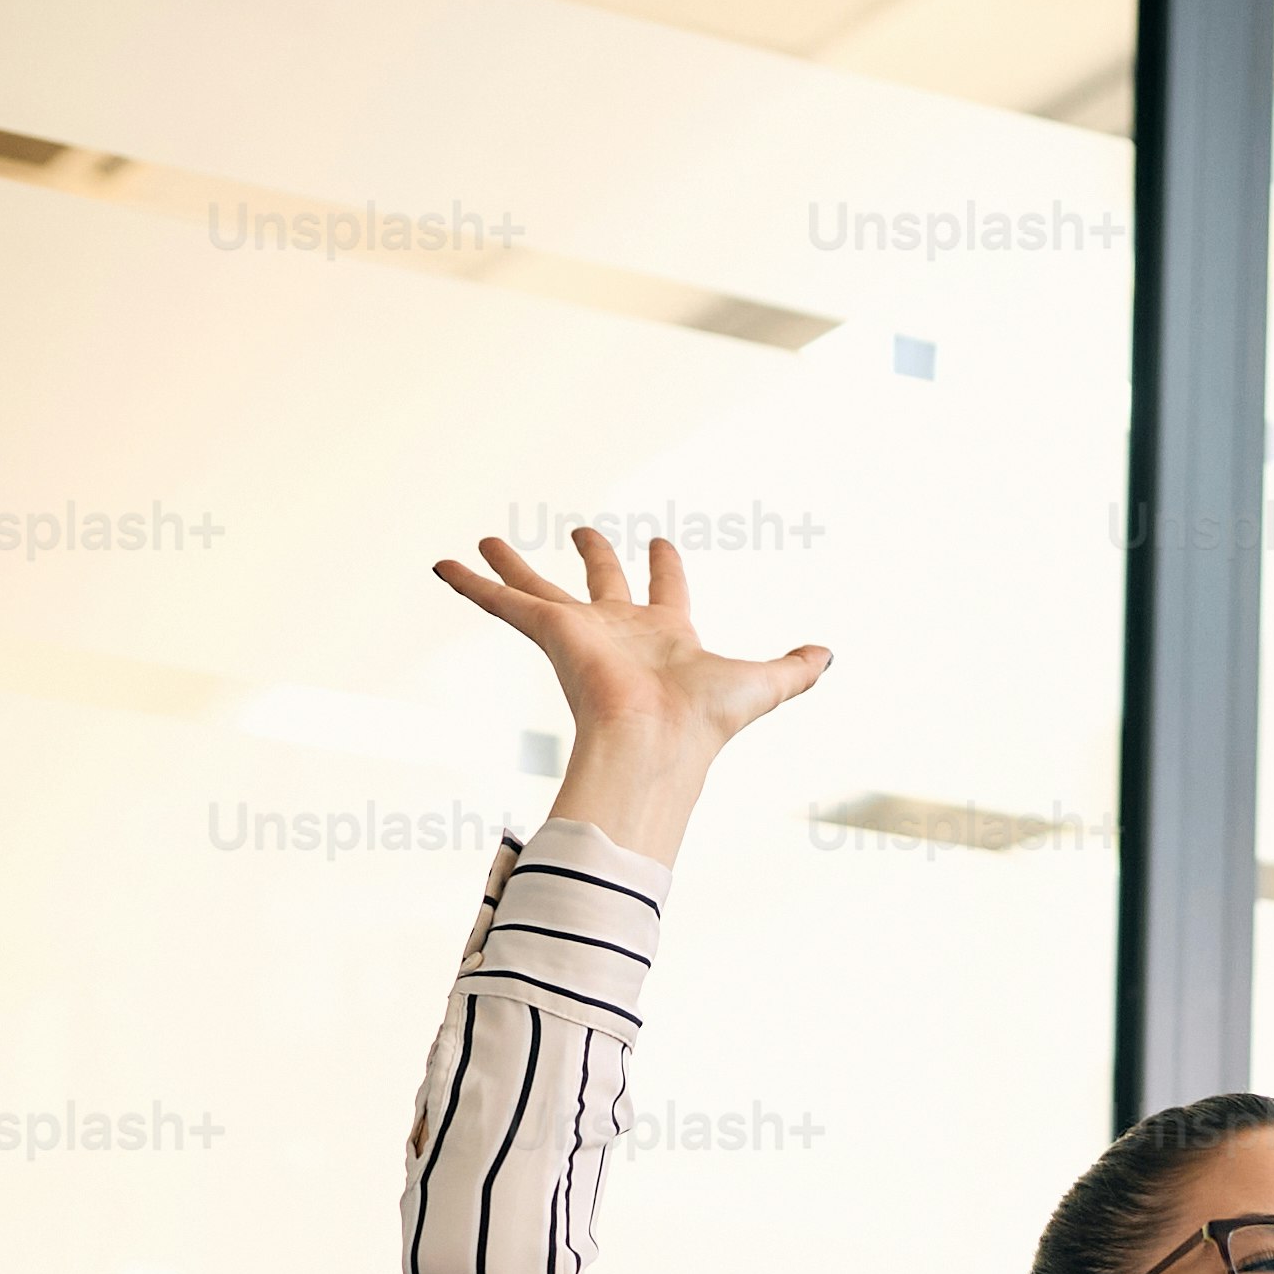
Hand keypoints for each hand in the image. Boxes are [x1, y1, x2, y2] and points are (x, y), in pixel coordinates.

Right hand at [431, 527, 829, 862]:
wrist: (656, 742)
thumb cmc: (706, 720)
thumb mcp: (765, 684)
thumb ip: (795, 670)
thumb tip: (830, 655)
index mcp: (664, 637)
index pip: (664, 592)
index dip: (664, 567)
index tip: (661, 543)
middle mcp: (618, 632)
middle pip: (600, 583)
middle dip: (593, 557)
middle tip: (583, 531)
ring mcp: (578, 632)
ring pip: (536, 590)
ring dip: (510, 567)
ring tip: (483, 543)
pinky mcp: (547, 632)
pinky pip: (500, 602)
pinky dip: (470, 584)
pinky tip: (443, 563)